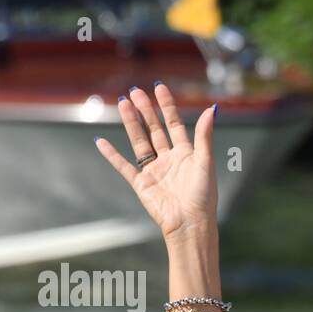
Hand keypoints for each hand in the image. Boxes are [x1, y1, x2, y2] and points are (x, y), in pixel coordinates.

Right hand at [94, 84, 217, 243]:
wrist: (190, 224)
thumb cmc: (203, 196)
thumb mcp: (206, 161)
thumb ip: (204, 135)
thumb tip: (212, 108)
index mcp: (186, 154)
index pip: (174, 124)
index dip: (167, 106)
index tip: (159, 88)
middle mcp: (169, 160)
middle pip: (154, 129)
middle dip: (145, 110)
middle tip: (135, 91)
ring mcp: (154, 171)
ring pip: (139, 142)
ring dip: (130, 123)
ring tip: (122, 103)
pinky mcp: (141, 184)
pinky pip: (123, 166)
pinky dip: (112, 155)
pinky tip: (101, 141)